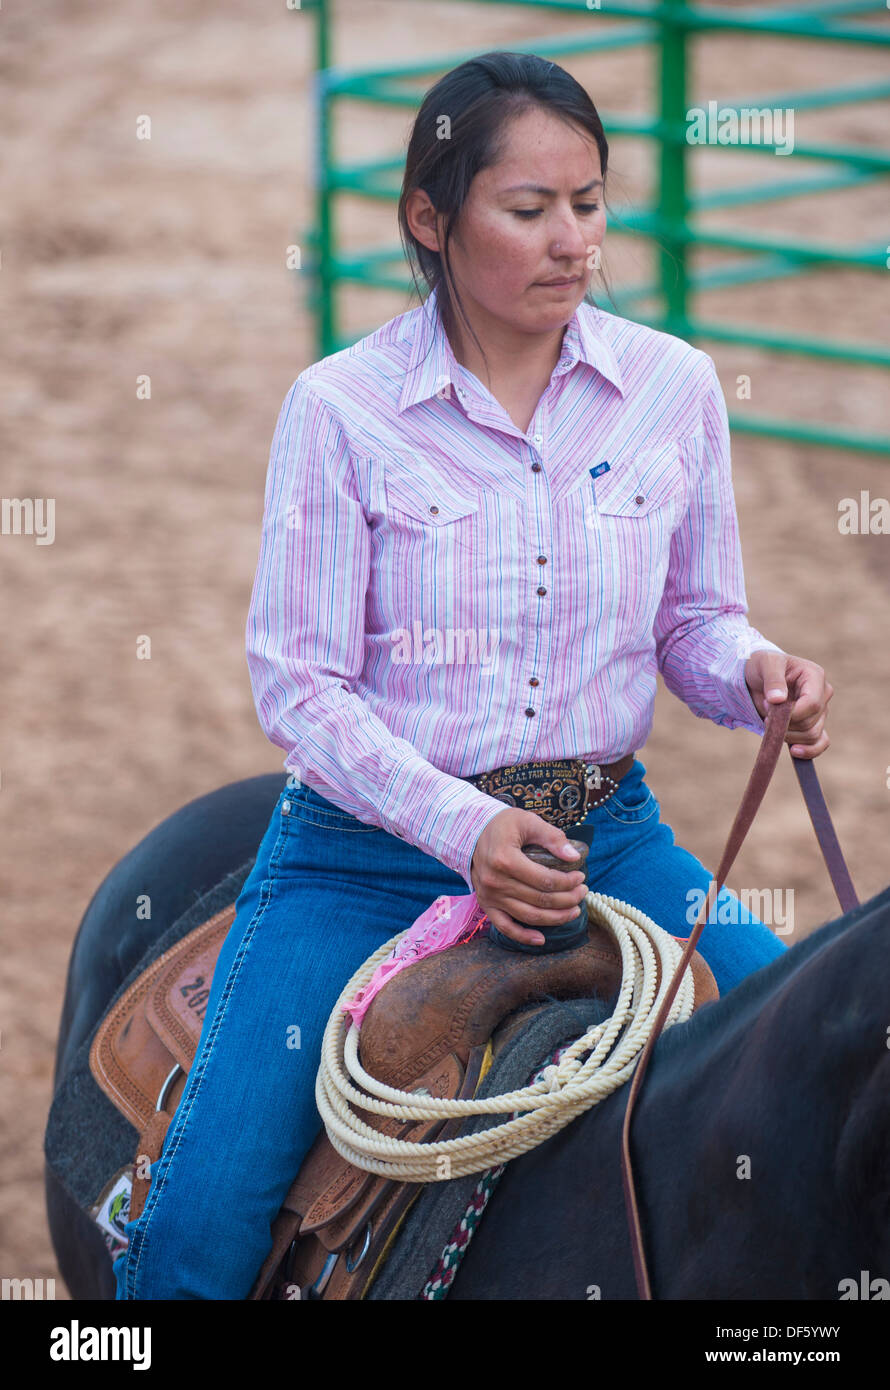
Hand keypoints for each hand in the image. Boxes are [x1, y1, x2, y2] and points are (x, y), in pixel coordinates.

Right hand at [469, 808, 587, 946]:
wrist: (472, 833)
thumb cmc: (503, 826)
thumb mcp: (528, 821)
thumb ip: (552, 837)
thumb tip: (574, 857)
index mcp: (505, 859)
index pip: (544, 880)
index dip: (567, 882)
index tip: (581, 877)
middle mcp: (495, 882)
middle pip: (540, 900)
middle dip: (568, 899)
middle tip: (582, 892)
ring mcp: (490, 897)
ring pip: (528, 916)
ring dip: (555, 918)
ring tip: (574, 911)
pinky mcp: (486, 905)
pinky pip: (505, 927)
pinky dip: (523, 937)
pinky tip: (541, 939)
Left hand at [744, 651, 832, 758]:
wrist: (758, 677)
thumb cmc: (763, 666)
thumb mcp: (765, 664)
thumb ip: (773, 680)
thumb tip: (778, 699)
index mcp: (815, 676)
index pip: (812, 704)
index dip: (791, 714)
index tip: (769, 708)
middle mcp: (823, 694)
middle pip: (810, 723)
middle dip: (785, 724)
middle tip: (767, 712)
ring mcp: (821, 711)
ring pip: (812, 735)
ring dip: (788, 735)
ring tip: (771, 721)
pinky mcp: (815, 725)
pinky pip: (820, 743)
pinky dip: (809, 750)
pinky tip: (794, 751)